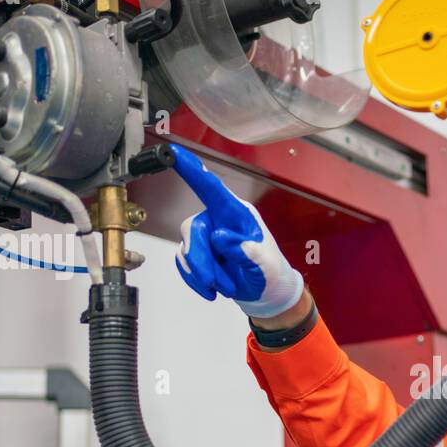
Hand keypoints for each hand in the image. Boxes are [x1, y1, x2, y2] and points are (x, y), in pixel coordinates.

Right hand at [169, 145, 303, 317]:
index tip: (176, 154)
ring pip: (187, 249)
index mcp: (237, 214)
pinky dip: (196, 281)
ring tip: (226, 285)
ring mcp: (205, 235)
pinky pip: (183, 263)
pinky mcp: (197, 251)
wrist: (265, 292)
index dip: (194, 171)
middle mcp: (218, 219)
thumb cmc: (269, 271)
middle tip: (223, 285)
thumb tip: (220, 237)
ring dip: (205, 275)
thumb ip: (246, 250)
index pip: (212, 189)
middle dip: (204, 263)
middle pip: (194, 230)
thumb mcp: (266, 263)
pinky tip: (213, 288)